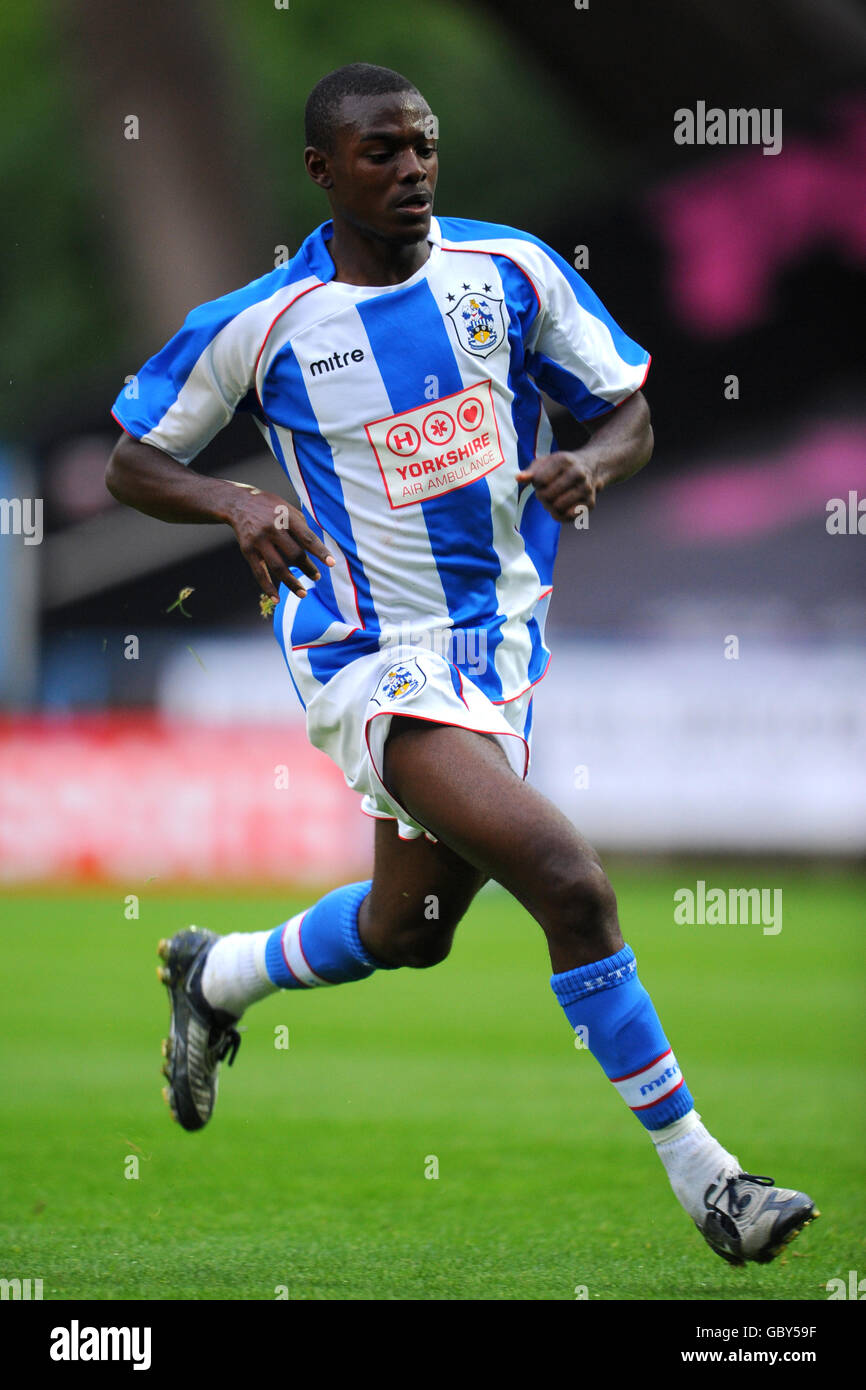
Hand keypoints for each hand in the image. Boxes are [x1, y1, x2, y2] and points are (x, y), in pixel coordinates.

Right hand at [224, 483, 334, 599]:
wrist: (238, 503)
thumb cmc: (270, 507)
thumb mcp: (287, 508)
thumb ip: (302, 526)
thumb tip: (316, 549)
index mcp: (286, 517)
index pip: (307, 537)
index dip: (320, 552)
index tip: (331, 563)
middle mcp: (272, 528)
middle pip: (294, 554)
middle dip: (308, 568)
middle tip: (316, 577)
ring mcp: (259, 540)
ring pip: (278, 567)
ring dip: (292, 583)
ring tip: (303, 594)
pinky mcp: (247, 550)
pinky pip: (259, 573)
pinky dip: (268, 588)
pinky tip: (277, 599)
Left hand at [515, 451, 600, 521]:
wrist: (591, 467)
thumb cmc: (562, 466)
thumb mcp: (546, 462)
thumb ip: (531, 471)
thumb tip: (519, 478)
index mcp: (565, 460)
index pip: (540, 480)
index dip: (536, 483)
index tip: (541, 480)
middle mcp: (578, 474)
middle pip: (547, 495)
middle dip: (542, 496)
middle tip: (546, 491)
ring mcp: (586, 489)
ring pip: (557, 507)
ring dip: (550, 506)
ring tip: (553, 498)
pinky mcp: (590, 504)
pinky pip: (566, 517)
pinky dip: (560, 514)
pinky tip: (562, 506)